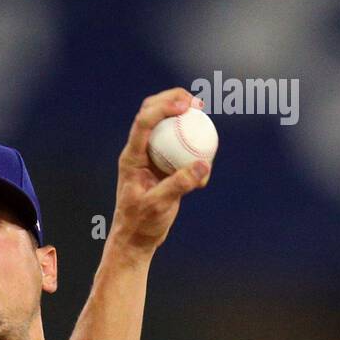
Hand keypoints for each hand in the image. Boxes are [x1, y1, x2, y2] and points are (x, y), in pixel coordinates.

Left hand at [110, 88, 210, 260]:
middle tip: (195, 102)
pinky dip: (194, 147)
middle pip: (153, 113)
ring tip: (202, 112)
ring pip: (167, 127)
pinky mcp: (165, 168)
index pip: (144, 123)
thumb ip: (179, 185)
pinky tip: (207, 154)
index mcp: (132, 157)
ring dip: (184, 116)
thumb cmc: (140, 224)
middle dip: (172, 99)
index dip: (163, 108)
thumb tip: (204, 165)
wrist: (137, 240)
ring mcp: (153, 158)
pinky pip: (181, 148)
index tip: (185, 106)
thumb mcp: (158, 205)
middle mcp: (141, 153)